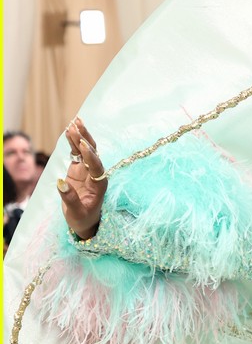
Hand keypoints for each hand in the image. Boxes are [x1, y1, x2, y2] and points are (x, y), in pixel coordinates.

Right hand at [58, 117, 106, 239]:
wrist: (85, 221)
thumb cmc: (83, 219)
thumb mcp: (76, 212)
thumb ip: (70, 199)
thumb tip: (60, 183)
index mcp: (99, 184)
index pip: (96, 166)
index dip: (90, 155)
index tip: (83, 145)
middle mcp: (96, 174)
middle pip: (93, 153)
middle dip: (86, 138)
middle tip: (78, 124)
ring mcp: (88, 170)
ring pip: (86, 150)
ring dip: (80, 136)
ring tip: (74, 122)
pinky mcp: (79, 169)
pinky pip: (77, 153)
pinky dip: (73, 142)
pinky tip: (69, 131)